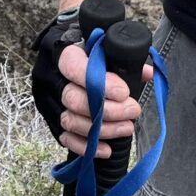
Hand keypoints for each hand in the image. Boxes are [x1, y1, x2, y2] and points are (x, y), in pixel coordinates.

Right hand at [55, 39, 149, 157]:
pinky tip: (105, 148)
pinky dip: (86, 146)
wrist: (65, 55)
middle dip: (108, 110)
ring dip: (102, 129)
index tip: (124, 92)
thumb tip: (147, 74)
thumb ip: (124, 58)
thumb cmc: (88, 52)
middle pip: (73, 99)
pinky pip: (64, 138)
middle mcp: (51, 79)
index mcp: (63, 54)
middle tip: (133, 110)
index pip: (75, 68)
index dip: (101, 83)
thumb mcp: (104, 46)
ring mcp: (48, 101)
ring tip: (126, 127)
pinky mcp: (50, 120)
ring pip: (70, 121)